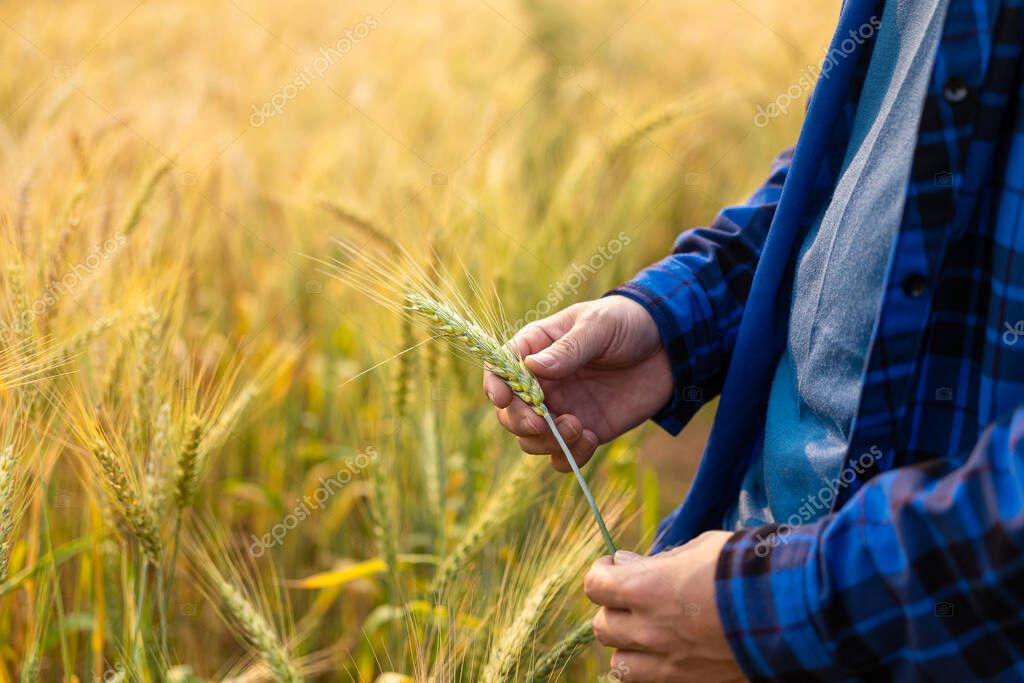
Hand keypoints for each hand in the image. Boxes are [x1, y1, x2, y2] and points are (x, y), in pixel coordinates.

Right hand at [483, 296, 670, 470]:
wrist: (669, 348)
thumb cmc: (628, 323)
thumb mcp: (599, 326)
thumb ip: (569, 349)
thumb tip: (533, 368)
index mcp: (536, 349)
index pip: (500, 369)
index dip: (495, 385)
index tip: (504, 398)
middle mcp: (542, 384)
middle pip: (509, 413)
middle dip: (521, 422)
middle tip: (544, 422)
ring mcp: (561, 410)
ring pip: (531, 441)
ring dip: (547, 442)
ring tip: (578, 427)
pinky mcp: (583, 431)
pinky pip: (562, 456)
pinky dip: (569, 456)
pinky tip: (590, 438)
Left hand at [585, 531, 744, 682]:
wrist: (791, 612)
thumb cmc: (744, 570)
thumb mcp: (699, 549)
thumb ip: (659, 560)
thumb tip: (627, 563)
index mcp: (645, 589)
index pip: (595, 585)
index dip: (601, 573)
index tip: (613, 566)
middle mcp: (648, 629)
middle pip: (602, 626)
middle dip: (614, 608)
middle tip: (632, 598)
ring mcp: (668, 663)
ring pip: (619, 662)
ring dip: (627, 645)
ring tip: (646, 631)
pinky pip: (645, 682)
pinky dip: (648, 669)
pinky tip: (664, 653)